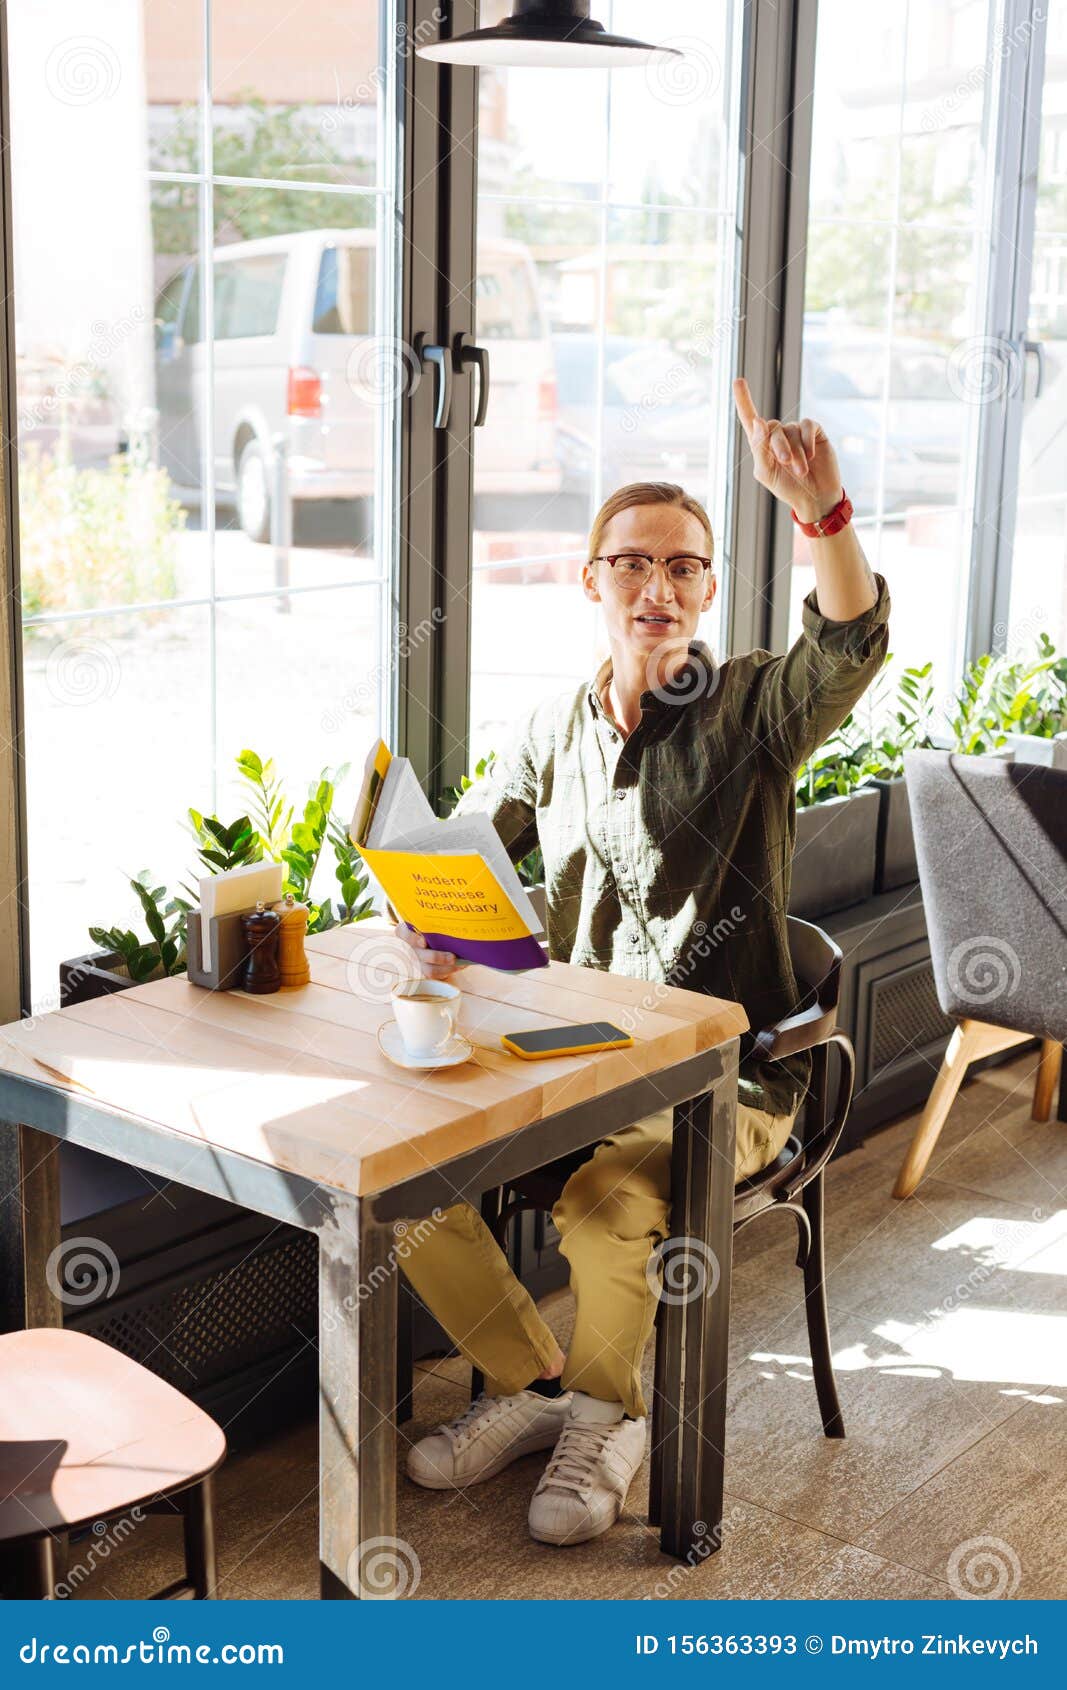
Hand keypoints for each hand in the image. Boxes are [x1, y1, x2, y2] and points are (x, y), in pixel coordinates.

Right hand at [395, 919, 461, 980]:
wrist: (427, 939)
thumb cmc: (429, 926)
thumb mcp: (427, 922)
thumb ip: (434, 923)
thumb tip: (455, 922)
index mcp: (404, 932)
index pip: (403, 934)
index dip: (412, 938)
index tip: (423, 942)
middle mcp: (408, 948)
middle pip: (419, 955)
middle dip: (437, 957)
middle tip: (453, 957)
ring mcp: (415, 961)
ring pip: (428, 969)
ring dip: (445, 968)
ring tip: (459, 963)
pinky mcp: (423, 970)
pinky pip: (436, 975)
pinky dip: (449, 970)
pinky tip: (460, 966)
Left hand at [732, 375, 842, 524]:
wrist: (815, 497)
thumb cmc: (788, 487)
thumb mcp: (767, 473)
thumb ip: (759, 449)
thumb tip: (758, 421)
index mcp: (761, 444)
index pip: (750, 419)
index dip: (743, 400)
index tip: (738, 381)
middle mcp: (777, 434)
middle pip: (772, 428)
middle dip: (779, 448)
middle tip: (787, 465)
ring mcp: (795, 432)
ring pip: (791, 431)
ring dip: (796, 453)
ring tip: (802, 471)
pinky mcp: (813, 431)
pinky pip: (807, 426)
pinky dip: (808, 441)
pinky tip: (812, 456)